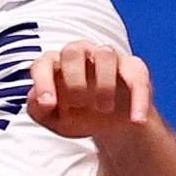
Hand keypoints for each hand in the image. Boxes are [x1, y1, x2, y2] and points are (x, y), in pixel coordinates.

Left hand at [28, 41, 153, 139]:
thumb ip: (38, 110)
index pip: (44, 63)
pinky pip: (137, 75)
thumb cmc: (74, 115)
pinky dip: (138, 99)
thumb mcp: (53, 120)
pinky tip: (137, 120)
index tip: (49, 104)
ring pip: (106, 54)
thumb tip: (40, 99)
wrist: (108, 125)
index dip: (43, 82)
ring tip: (103, 110)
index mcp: (56, 65)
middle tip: (78, 104)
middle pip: (73, 50)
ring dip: (104, 85)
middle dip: (74, 79)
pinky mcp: (133, 67)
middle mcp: (81, 55)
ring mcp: (108, 58)